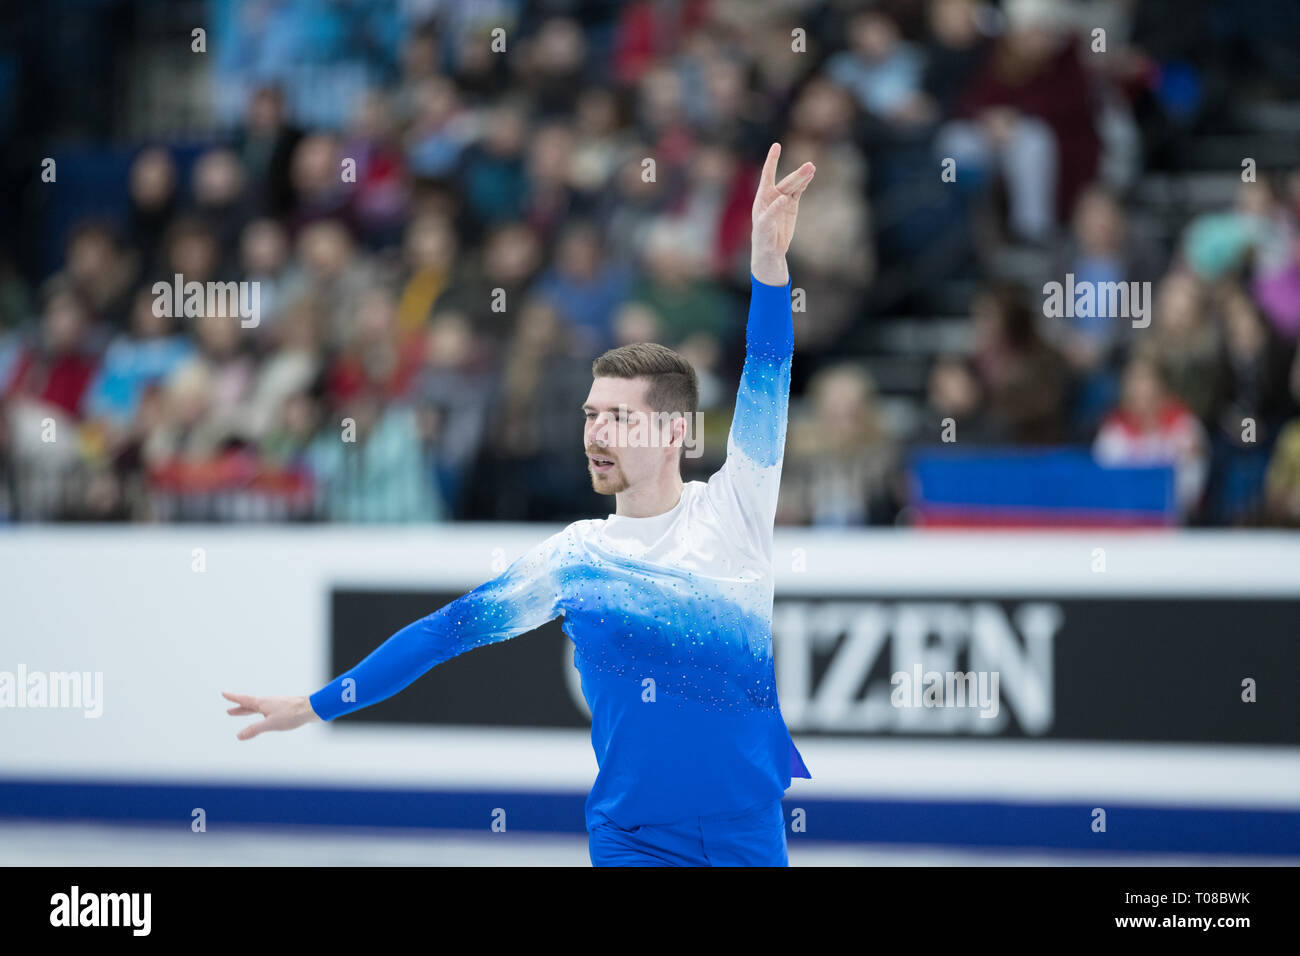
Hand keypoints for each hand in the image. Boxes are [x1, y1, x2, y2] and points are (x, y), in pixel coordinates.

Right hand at [223, 691, 319, 739]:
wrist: (312, 709)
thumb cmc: (292, 715)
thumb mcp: (270, 724)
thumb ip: (254, 730)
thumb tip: (239, 735)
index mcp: (262, 703)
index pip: (244, 700)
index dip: (233, 698)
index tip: (223, 693)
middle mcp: (268, 702)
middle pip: (250, 705)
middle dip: (239, 708)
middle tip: (229, 710)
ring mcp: (276, 704)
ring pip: (259, 707)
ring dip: (249, 710)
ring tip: (244, 713)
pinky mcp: (284, 708)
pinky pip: (267, 710)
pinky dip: (260, 712)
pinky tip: (266, 715)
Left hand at [751, 143, 815, 285]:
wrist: (770, 250)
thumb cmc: (763, 237)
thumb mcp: (766, 225)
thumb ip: (773, 211)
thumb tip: (782, 198)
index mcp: (762, 197)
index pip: (767, 174)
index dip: (772, 160)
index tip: (776, 146)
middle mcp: (772, 195)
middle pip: (787, 181)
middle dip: (798, 174)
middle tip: (810, 166)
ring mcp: (783, 199)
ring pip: (794, 185)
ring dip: (803, 177)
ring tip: (812, 167)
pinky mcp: (791, 206)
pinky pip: (798, 192)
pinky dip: (804, 184)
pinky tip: (810, 176)